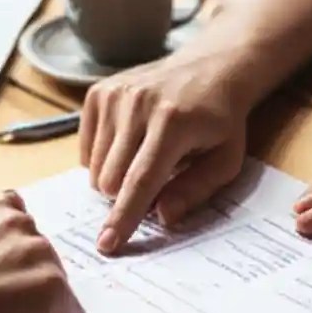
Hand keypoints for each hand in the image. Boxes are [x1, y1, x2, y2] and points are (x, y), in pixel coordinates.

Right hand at [81, 46, 252, 253]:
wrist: (211, 68)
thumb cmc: (220, 121)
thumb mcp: (225, 161)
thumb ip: (195, 191)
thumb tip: (161, 216)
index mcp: (173, 123)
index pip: (141, 181)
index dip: (124, 217)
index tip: (107, 245)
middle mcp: (138, 104)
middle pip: (111, 180)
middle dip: (126, 197)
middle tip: (155, 182)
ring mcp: (114, 95)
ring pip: (95, 168)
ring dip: (116, 177)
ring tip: (145, 156)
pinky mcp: (99, 93)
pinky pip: (85, 149)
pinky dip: (104, 158)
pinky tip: (129, 143)